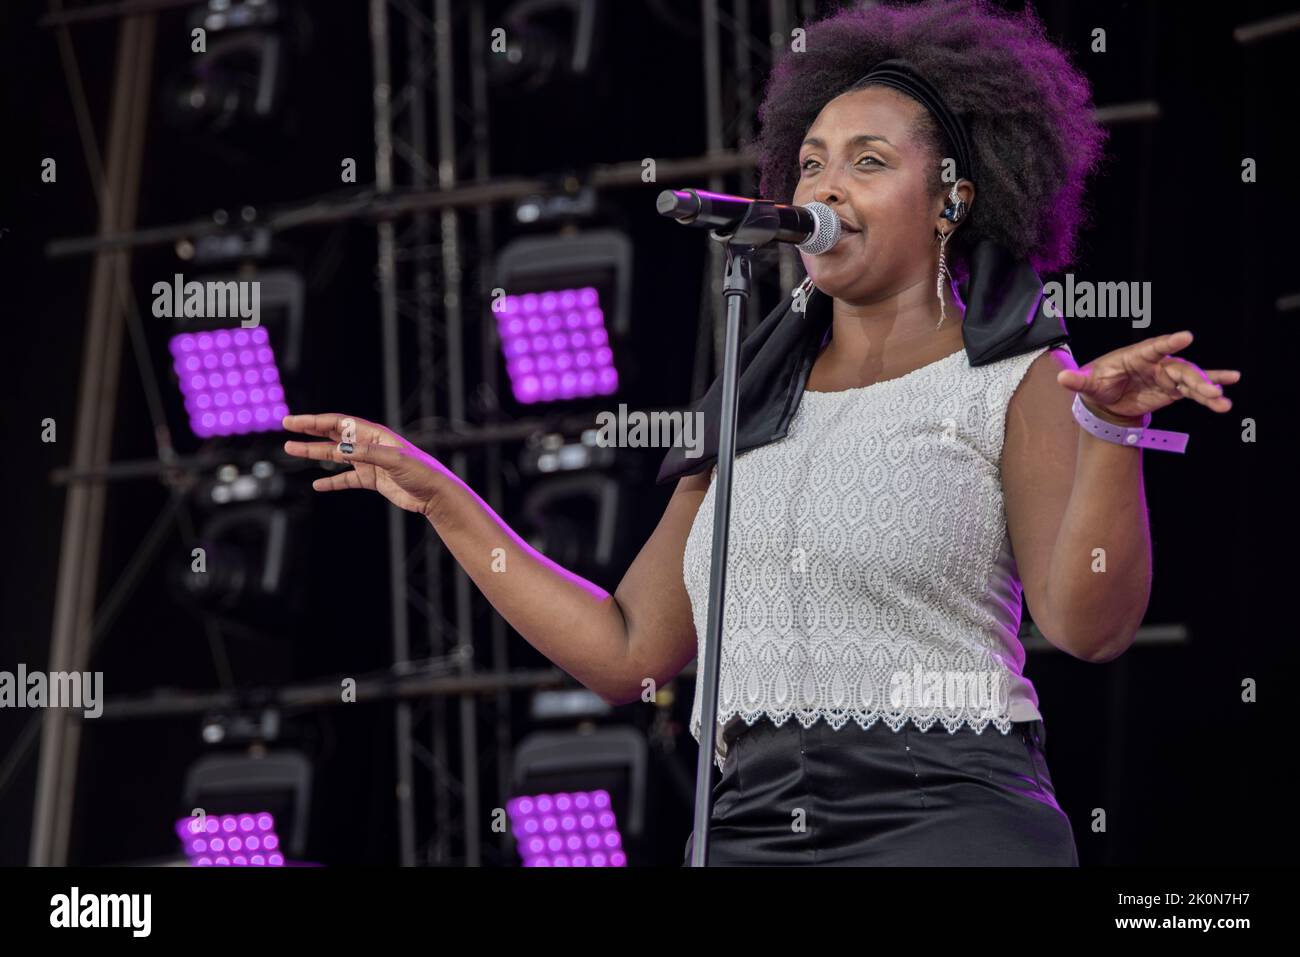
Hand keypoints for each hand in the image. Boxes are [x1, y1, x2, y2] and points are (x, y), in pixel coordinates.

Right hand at [281, 413, 448, 517]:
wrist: (435, 494)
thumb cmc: (421, 472)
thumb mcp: (395, 460)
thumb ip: (367, 454)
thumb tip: (342, 451)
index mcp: (375, 435)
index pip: (338, 424)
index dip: (314, 422)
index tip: (293, 422)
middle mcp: (370, 445)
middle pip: (334, 435)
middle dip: (309, 431)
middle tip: (287, 426)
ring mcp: (370, 463)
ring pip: (336, 456)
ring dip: (314, 453)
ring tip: (292, 450)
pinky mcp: (373, 480)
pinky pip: (346, 479)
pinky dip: (331, 481)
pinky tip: (317, 484)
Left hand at [1056, 330, 1240, 424]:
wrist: (1105, 399)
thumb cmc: (1096, 383)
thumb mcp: (1086, 383)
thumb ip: (1078, 380)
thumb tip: (1061, 378)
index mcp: (1136, 356)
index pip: (1155, 347)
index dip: (1170, 342)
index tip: (1187, 337)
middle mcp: (1156, 364)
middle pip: (1180, 368)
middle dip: (1196, 378)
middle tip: (1211, 389)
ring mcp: (1166, 377)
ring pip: (1191, 381)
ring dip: (1207, 389)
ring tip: (1223, 400)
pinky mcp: (1171, 391)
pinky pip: (1193, 392)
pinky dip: (1207, 396)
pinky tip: (1225, 400)